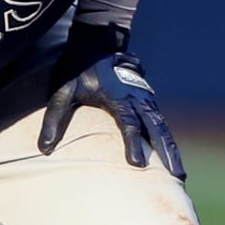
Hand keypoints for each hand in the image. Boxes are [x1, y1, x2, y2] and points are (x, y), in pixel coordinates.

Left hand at [38, 23, 185, 179]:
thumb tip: (44, 149)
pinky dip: (169, 142)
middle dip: (167, 152)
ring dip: (173, 150)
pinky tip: (174, 162)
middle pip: (156, 128)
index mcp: (118, 96)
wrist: (97, 48)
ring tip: (181, 175)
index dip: (133, 143)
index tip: (136, 164)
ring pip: (163, 128)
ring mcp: (146, 100)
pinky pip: (161, 125)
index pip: (128, 123)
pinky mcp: (148, 104)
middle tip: (176, 176)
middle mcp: (137, 98)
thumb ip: (54, 119)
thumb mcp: (63, 92)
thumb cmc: (79, 74)